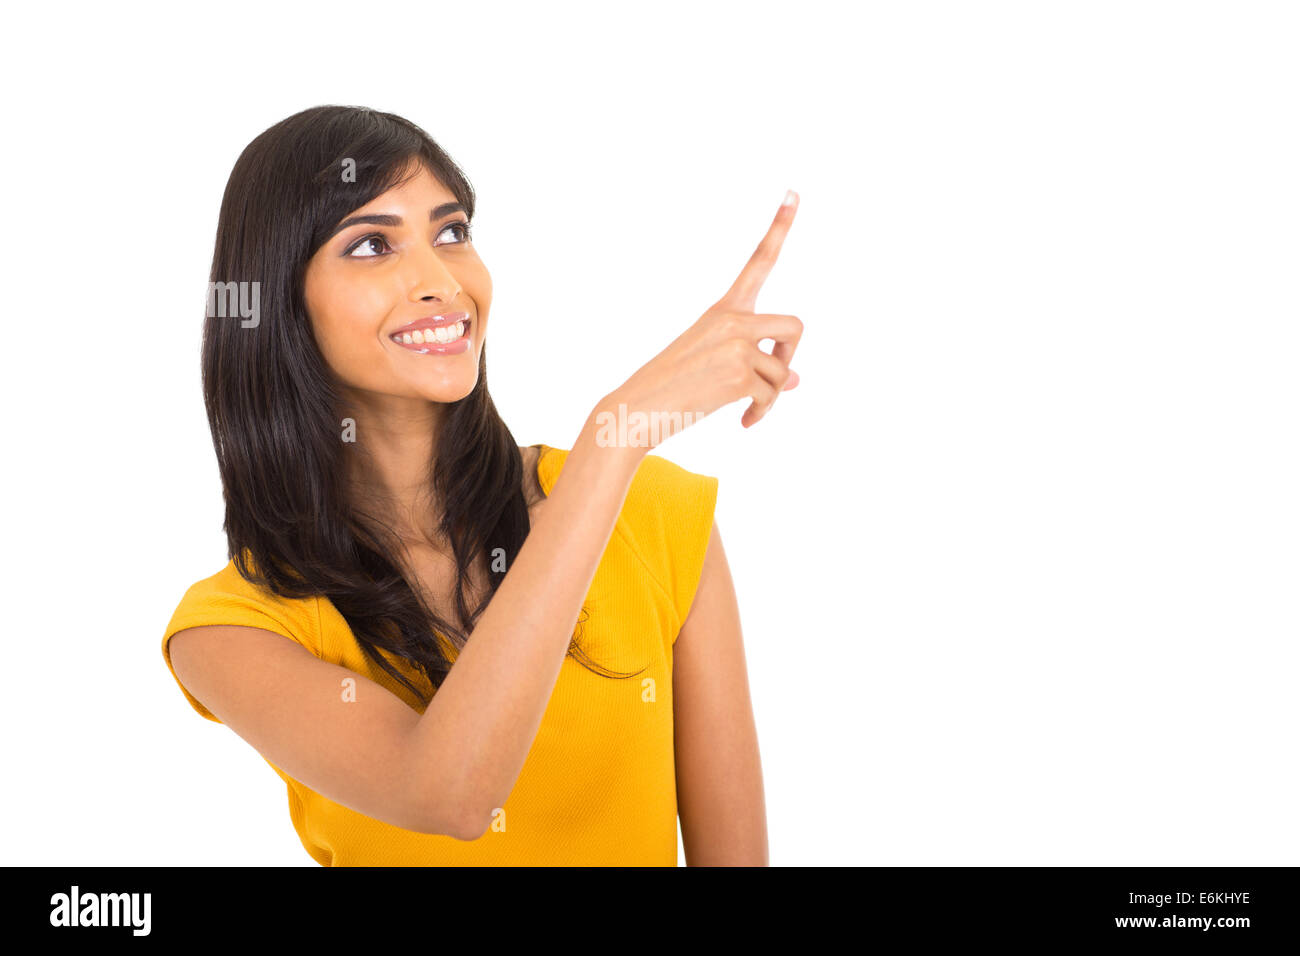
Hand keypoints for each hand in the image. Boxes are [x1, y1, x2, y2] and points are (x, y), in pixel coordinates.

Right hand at [599, 190, 802, 450]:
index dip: (779, 228)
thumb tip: (795, 381)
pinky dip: (761, 414)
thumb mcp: (712, 364)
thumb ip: (753, 363)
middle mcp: (732, 320)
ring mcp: (736, 345)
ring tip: (746, 408)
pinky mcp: (738, 374)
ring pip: (783, 372)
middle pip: (795, 326)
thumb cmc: (669, 388)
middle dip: (791, 356)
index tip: (793, 193)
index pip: (758, 262)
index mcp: (723, 309)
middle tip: (779, 378)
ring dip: (770, 396)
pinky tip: (744, 423)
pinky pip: (772, 396)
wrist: (635, 411)